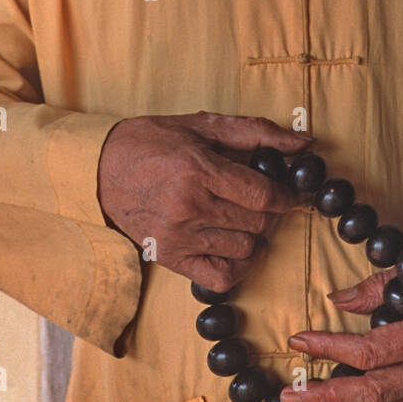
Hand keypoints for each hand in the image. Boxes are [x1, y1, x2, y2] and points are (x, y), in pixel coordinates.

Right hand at [97, 111, 309, 290]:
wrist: (99, 169)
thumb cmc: (152, 142)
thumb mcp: (201, 125)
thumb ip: (255, 132)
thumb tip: (303, 141)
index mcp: (198, 169)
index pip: (261, 194)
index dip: (285, 196)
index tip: (288, 193)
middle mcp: (190, 206)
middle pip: (257, 221)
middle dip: (270, 212)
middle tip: (262, 201)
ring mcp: (179, 236)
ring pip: (244, 247)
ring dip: (254, 235)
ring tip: (244, 219)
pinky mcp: (170, 258)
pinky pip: (220, 276)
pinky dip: (238, 267)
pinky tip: (237, 247)